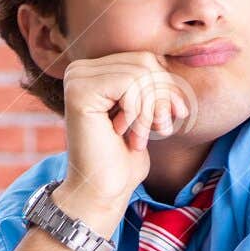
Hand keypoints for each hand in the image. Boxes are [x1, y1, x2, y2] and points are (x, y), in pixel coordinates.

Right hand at [60, 51, 193, 225]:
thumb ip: (151, 85)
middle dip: (162, 97)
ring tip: (141, 136)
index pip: (144, 59)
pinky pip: (129, 84)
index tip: (173, 116)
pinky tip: (127, 133)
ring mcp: (76, 78)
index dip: (166, 87)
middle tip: (161, 128)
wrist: (103, 191)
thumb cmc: (123, 159)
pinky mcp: (80, 91)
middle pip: (145, 61)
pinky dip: (139, 112)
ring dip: (151, 109)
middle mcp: (80, 70)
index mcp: (94, 72)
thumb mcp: (145, 113)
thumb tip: (171, 61)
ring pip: (140, 71)